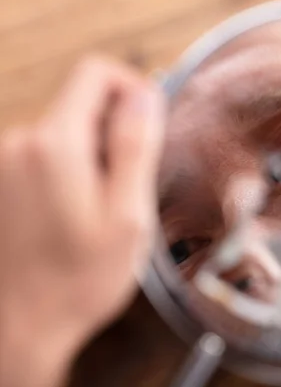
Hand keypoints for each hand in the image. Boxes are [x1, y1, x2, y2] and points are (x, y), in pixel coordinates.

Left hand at [0, 56, 164, 385]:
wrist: (21, 324)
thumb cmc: (79, 279)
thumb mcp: (127, 215)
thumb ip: (135, 147)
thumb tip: (145, 95)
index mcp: (56, 145)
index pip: (95, 73)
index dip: (132, 87)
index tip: (150, 123)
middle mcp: (21, 142)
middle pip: (81, 101)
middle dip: (115, 130)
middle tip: (130, 185)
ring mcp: (7, 161)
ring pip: (67, 129)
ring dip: (95, 155)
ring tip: (103, 208)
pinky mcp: (4, 179)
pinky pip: (50, 153)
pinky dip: (73, 170)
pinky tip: (78, 214)